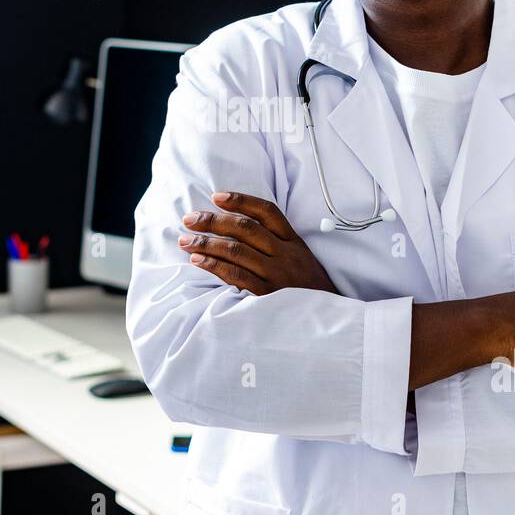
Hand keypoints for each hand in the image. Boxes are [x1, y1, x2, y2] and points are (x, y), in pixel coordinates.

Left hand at [178, 191, 338, 295]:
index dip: (241, 201)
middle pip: (245, 228)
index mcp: (293, 241)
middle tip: (189, 219)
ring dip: (206, 242)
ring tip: (185, 240)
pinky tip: (198, 260)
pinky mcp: (267, 295)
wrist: (329, 318)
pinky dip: (215, 266)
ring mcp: (277, 274)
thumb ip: (277, 242)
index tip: (216, 196)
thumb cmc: (308, 287)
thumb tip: (239, 227)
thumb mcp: (300, 257)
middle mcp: (285, 254)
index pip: (267, 212)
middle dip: (214, 221)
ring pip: (237, 250)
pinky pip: (237, 276)